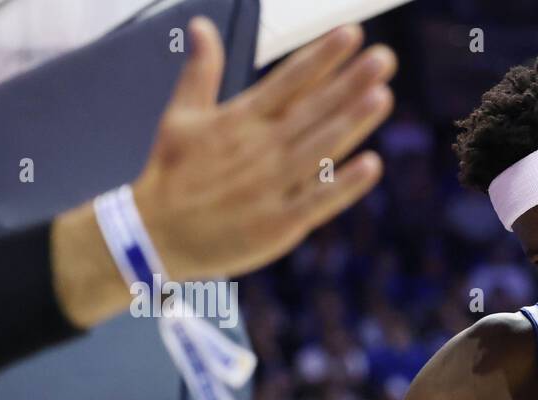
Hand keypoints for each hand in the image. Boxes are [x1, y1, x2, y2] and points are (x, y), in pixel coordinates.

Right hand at [131, 16, 395, 282]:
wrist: (154, 236)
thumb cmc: (171, 175)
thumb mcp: (181, 115)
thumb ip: (200, 71)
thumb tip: (199, 25)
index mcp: (239, 119)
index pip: (288, 80)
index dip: (321, 57)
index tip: (351, 34)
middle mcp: (259, 148)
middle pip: (312, 110)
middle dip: (349, 83)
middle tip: (383, 58)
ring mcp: (270, 186)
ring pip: (319, 149)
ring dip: (352, 123)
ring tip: (382, 95)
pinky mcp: (277, 223)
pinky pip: (317, 200)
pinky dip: (343, 184)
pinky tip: (372, 165)